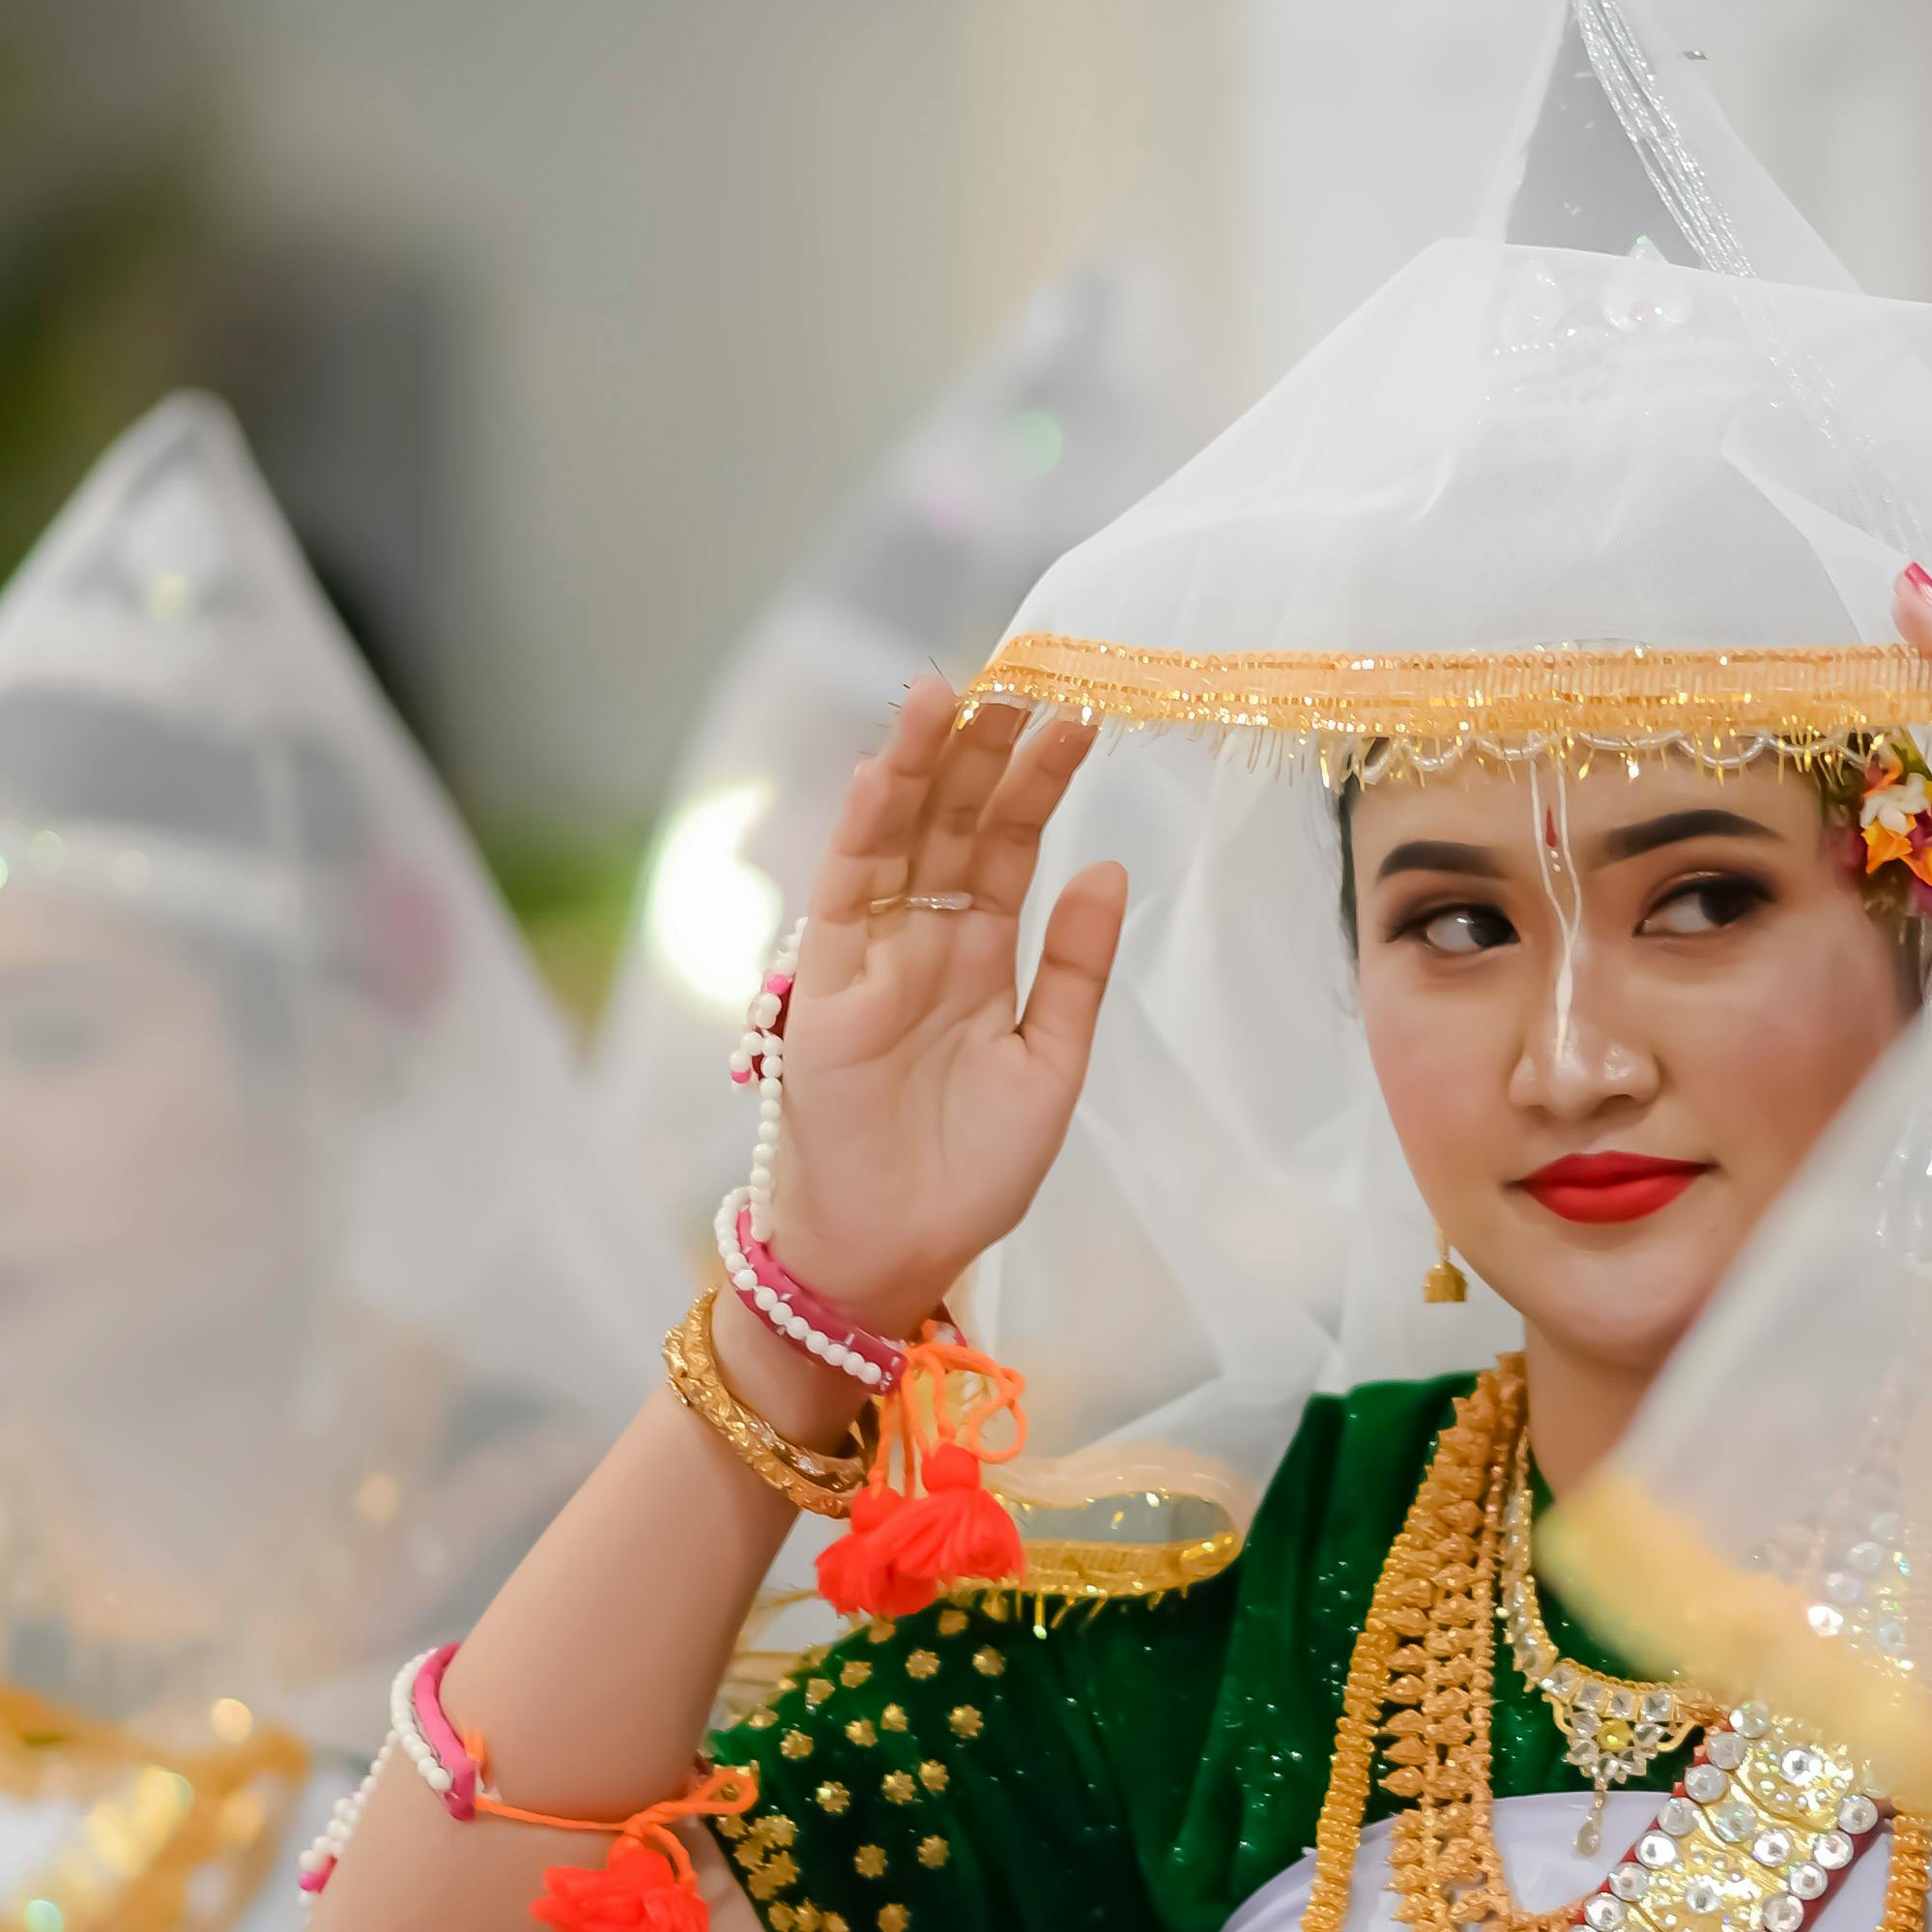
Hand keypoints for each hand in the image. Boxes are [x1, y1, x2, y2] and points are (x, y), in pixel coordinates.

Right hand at [762, 687, 1130, 1334]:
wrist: (893, 1255)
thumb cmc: (968, 1174)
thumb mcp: (1050, 1063)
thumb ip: (1075, 968)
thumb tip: (1110, 868)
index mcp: (979, 954)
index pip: (1007, 844)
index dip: (1039, 781)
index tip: (1080, 716)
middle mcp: (922, 939)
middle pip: (952, 822)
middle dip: (986, 750)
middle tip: (1027, 676)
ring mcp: (870, 954)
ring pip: (897, 838)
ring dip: (923, 764)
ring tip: (956, 691)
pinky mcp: (822, 984)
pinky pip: (845, 891)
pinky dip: (866, 827)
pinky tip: (893, 768)